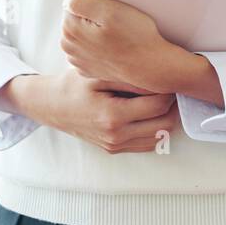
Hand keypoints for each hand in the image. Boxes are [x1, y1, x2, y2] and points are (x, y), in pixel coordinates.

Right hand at [27, 68, 181, 153]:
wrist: (53, 106)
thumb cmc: (73, 86)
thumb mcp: (98, 75)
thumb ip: (130, 78)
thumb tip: (159, 79)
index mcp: (112, 116)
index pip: (158, 105)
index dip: (169, 90)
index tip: (167, 78)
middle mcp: (116, 136)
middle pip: (165, 124)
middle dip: (172, 106)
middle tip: (169, 88)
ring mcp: (116, 145)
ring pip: (159, 136)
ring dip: (165, 118)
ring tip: (160, 98)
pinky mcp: (115, 149)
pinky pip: (147, 143)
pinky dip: (155, 128)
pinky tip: (148, 111)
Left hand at [59, 0, 179, 93]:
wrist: (150, 66)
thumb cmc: (135, 38)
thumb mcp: (111, 11)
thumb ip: (81, 0)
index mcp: (70, 27)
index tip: (109, 5)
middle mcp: (67, 44)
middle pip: (75, 13)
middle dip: (92, 12)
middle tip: (115, 19)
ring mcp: (76, 57)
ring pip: (81, 29)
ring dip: (94, 27)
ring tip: (114, 33)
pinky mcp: (85, 66)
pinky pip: (87, 45)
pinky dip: (97, 43)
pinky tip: (112, 45)